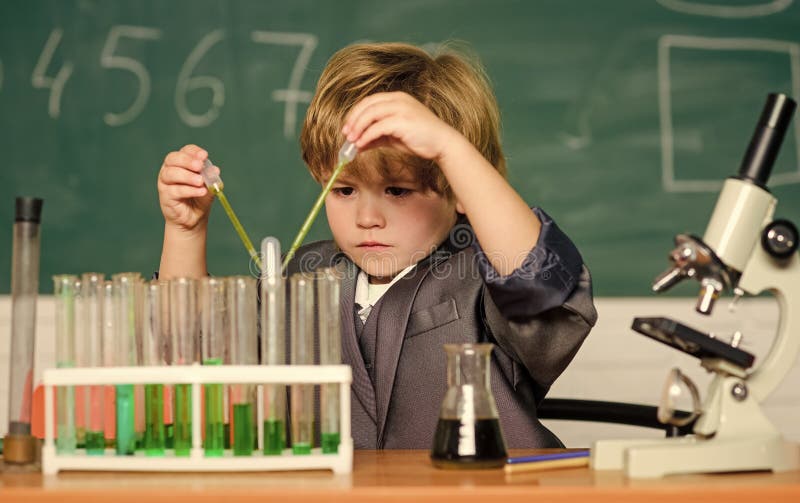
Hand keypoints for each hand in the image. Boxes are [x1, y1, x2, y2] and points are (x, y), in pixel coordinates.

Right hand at [157, 144, 213, 232]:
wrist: (194, 217)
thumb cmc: (199, 198)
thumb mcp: (208, 186)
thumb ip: (210, 178)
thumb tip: (214, 170)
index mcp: (182, 162)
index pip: (185, 151)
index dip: (194, 152)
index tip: (204, 156)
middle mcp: (170, 169)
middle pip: (173, 158)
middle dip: (187, 160)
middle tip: (199, 166)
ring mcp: (165, 182)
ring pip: (171, 173)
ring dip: (187, 176)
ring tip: (200, 181)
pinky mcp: (165, 195)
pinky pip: (175, 190)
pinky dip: (189, 190)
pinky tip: (201, 191)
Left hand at [342, 92, 462, 162]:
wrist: (442, 144)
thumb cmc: (420, 139)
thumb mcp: (394, 137)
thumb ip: (376, 136)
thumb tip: (357, 143)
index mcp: (397, 98)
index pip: (369, 101)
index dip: (355, 113)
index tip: (347, 127)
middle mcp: (398, 99)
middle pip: (367, 105)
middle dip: (354, 120)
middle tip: (346, 134)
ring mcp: (401, 108)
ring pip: (371, 114)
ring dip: (358, 128)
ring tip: (351, 141)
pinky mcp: (403, 121)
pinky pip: (378, 127)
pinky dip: (366, 136)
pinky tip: (361, 145)